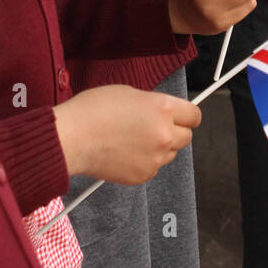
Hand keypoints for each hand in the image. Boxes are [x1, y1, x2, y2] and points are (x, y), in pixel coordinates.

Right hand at [54, 85, 200, 184]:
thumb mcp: (130, 93)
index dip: (186, 115)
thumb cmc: (94, 110)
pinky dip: (144, 162)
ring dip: (159, 147)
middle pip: (186, 137)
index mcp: (163, 109)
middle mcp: (164, 134)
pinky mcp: (143, 175)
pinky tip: (124, 152)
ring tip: (133, 140)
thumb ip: (153, 104)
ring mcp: (155, 158)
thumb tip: (162, 113)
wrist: (73, 137)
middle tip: (153, 128)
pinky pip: (153, 168)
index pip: (194, 115)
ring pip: (170, 154)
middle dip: (174, 132)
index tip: (181, 117)